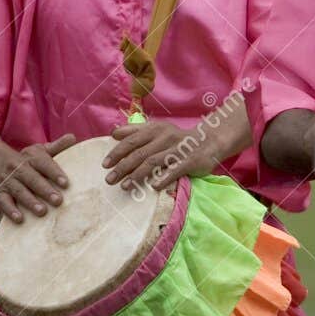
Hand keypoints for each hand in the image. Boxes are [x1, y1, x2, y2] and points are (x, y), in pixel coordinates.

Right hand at [0, 134, 76, 222]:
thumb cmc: (26, 159)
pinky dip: (10, 210)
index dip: (55, 173)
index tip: (66, 183)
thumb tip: (73, 137)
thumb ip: (57, 146)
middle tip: (58, 201)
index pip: (44, 164)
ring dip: (30, 201)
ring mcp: (8, 181)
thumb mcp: (39, 151)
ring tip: (42, 212)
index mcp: (31, 158)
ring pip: (19, 191)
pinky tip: (19, 219)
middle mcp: (19, 169)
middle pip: (32, 179)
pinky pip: (4, 201)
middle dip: (45, 190)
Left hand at [102, 119, 228, 191]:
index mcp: (155, 129)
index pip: (132, 140)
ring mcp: (178, 149)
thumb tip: (113, 133)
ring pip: (153, 162)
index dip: (117, 152)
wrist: (209, 141)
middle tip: (109, 180)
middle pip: (139, 153)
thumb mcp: (157, 129)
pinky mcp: (190, 161)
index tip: (105, 164)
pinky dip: (164, 178)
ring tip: (124, 187)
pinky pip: (174, 170)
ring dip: (137, 175)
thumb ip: (135, 130)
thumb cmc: (177, 139)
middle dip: (122, 167)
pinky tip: (153, 186)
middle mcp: (165, 137)